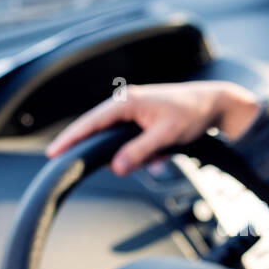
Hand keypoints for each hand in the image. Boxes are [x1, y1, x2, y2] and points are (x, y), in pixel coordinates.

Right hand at [44, 80, 259, 175]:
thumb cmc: (192, 114)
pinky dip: (143, 151)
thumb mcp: (166, 136)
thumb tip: (116, 167)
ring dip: (133, 153)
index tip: (53, 152)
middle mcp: (126, 102)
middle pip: (98, 130)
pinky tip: (162, 152)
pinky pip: (131, 140)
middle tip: (87, 163)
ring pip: (117, 139)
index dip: (71, 138)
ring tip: (159, 154)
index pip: (91, 122)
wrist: (214, 104)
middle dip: (100, 150)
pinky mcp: (141, 119)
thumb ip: (140, 152)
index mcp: (127, 101)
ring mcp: (133, 110)